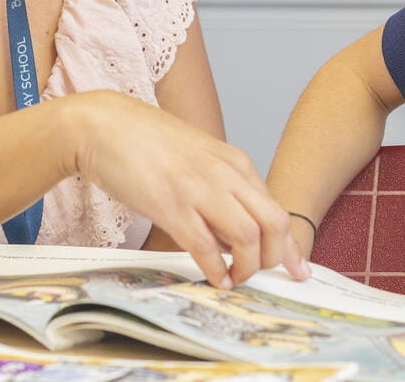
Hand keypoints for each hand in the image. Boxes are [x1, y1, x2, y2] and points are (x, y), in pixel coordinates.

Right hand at [63, 91, 311, 287]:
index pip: (277, 209)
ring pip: (247, 237)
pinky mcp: (169, 204)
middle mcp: (224, 173)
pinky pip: (205, 246)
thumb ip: (223, 191)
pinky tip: (213, 278)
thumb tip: (238, 236)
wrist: (105, 125)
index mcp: (235, 163)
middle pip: (274, 224)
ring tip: (233, 278)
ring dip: (246, 268)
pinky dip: (215, 270)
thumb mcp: (200, 160)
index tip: (299, 270)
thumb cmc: (148, 144)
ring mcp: (198, 188)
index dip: (290, 246)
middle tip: (257, 274)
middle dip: (274, 259)